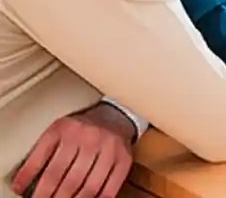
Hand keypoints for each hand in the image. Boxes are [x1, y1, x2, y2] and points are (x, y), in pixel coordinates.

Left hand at [11, 103, 134, 197]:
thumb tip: (21, 185)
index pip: (50, 168)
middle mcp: (89, 137)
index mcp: (67, 130)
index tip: (30, 196)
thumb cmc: (79, 129)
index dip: (39, 189)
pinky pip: (112, 186)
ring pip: (90, 186)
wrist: (113, 115)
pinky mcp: (124, 158)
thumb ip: (39, 155)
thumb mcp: (55, 133)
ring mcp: (109, 148)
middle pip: (69, 180)